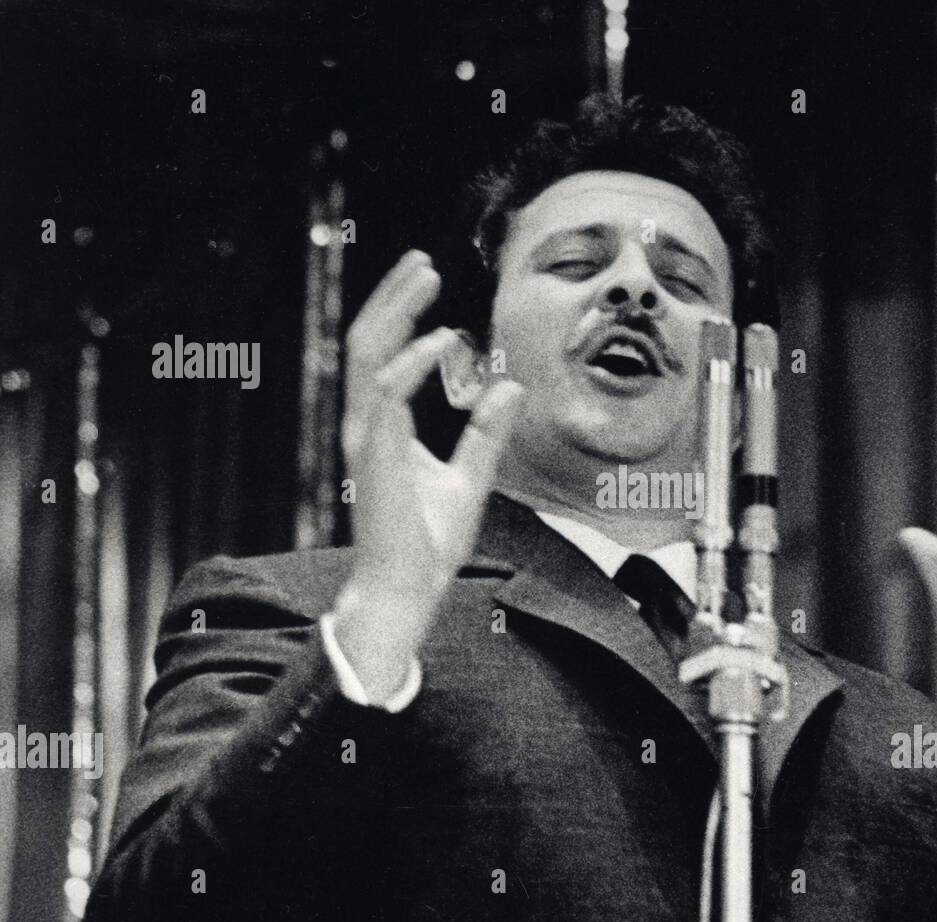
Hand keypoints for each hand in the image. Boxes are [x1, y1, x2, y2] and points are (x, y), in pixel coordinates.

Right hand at [333, 250, 522, 697]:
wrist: (409, 587)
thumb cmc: (429, 543)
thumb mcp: (471, 476)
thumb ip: (487, 432)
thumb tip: (511, 388)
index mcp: (384, 428)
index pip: (382, 355)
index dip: (401, 315)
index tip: (431, 284)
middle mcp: (368, 425)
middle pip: (369, 341)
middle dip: (393, 296)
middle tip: (422, 260)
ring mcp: (368, 437)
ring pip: (369, 354)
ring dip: (396, 310)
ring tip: (425, 275)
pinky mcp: (378, 454)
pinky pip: (388, 393)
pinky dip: (413, 362)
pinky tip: (441, 340)